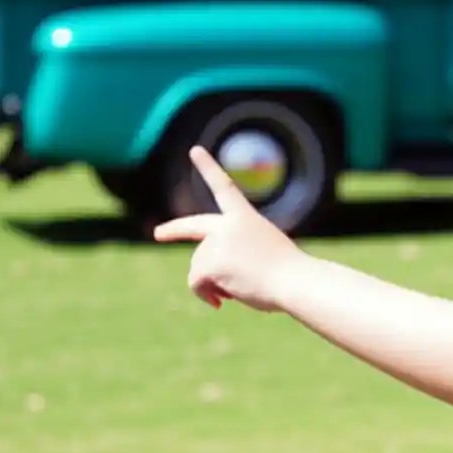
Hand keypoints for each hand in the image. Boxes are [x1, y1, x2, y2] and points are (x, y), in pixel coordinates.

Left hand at [153, 146, 305, 311]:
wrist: (293, 281)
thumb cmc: (288, 273)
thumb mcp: (266, 254)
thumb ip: (238, 256)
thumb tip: (212, 283)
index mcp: (246, 217)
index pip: (224, 187)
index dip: (208, 167)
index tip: (195, 150)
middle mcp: (227, 225)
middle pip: (194, 228)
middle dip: (173, 229)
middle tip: (158, 234)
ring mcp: (216, 243)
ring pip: (198, 267)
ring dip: (211, 283)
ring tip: (238, 289)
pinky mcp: (208, 263)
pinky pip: (196, 282)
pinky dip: (205, 295)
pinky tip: (221, 302)